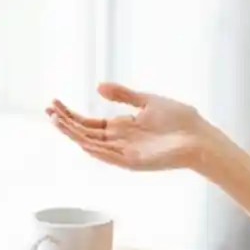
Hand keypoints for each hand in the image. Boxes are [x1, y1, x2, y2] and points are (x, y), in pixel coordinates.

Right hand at [47, 82, 217, 171]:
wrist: (201, 137)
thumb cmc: (180, 120)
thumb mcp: (147, 101)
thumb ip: (123, 95)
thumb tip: (98, 88)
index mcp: (121, 127)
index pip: (88, 123)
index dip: (71, 115)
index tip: (54, 104)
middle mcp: (119, 141)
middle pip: (85, 133)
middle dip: (66, 123)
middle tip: (49, 111)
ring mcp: (124, 152)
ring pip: (92, 144)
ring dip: (73, 134)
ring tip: (57, 121)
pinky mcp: (133, 162)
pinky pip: (109, 157)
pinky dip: (95, 149)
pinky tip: (81, 140)